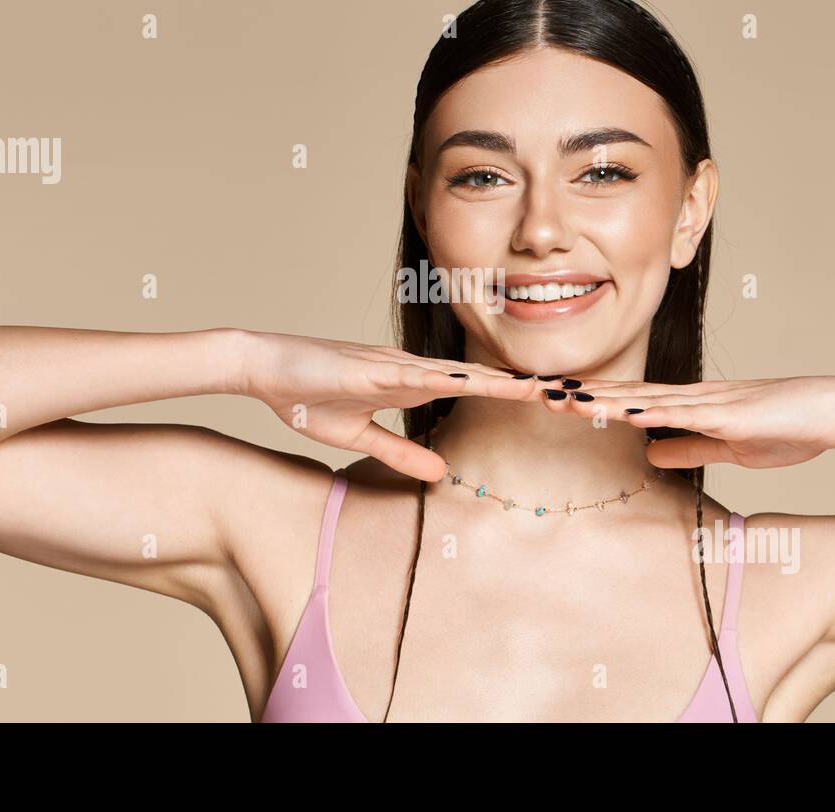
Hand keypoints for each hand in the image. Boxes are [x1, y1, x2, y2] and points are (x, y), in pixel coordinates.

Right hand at [233, 330, 539, 481]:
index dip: (514, 395)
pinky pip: (414, 373)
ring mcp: (393, 364)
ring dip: (498, 382)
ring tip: (541, 389)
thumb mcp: (359, 434)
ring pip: (458, 373)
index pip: (475, 389)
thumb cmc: (305, 394)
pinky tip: (475, 383)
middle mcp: (411, 368)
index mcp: (412, 383)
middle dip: (524, 388)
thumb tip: (440, 470)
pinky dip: (446, 378)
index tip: (553, 402)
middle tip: (572, 395)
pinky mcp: (370, 366)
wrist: (262, 366)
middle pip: (480, 378)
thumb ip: (400, 450)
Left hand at [539, 374, 834, 468]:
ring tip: (556, 398)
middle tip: (531, 391)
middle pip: (622, 392)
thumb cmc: (791, 427)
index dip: (587, 401)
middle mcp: (691, 395)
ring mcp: (710, 399)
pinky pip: (682, 411)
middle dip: (577, 394)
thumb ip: (687, 446)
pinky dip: (648, 410)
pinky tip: (620, 410)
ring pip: (642, 397)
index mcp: (689, 404)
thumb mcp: (729, 446)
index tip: (547, 400)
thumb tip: (647, 454)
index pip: (627, 401)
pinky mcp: (732, 409)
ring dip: (600, 399)